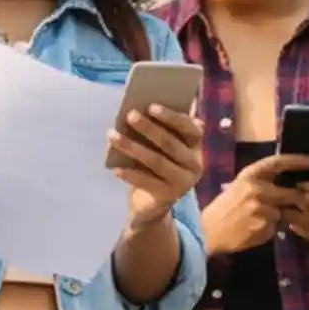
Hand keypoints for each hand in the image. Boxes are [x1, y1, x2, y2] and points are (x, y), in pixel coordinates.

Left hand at [108, 105, 204, 227]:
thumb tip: (136, 112)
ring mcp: (184, 181)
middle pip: (170, 143)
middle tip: (130, 115)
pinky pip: (148, 182)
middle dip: (149, 127)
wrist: (153, 202)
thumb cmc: (156, 162)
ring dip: (133, 147)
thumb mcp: (159, 146)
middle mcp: (195, 162)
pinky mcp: (170, 196)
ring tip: (112, 136)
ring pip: (157, 161)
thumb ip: (157, 130)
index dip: (172, 117)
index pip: (190, 127)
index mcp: (196, 144)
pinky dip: (131, 175)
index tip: (151, 106)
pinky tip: (116, 168)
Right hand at [202, 154, 308, 255]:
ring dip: (280, 216)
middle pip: (293, 192)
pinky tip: (256, 229)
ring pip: (285, 212)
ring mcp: (262, 209)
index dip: (300, 161)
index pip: (280, 162)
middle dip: (301, 199)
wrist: (206, 232)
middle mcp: (258, 189)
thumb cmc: (225, 207)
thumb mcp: (241, 186)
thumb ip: (263, 182)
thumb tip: (290, 180)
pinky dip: (271, 228)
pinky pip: (276, 227)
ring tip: (260, 218)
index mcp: (251, 174)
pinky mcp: (263, 227)